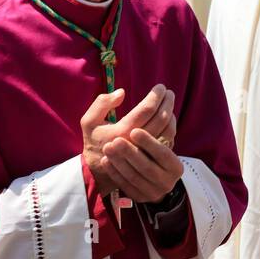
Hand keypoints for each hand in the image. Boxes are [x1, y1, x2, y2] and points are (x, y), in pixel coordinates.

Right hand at [81, 84, 178, 199]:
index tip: (160, 87)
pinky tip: (167, 118)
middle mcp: (136, 142)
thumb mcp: (88, 121)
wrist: (98, 171)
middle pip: (161, 119)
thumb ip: (102, 103)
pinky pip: (167, 141)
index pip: (146, 110)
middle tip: (169, 92)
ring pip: (167, 131)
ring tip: (169, 103)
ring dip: (170, 114)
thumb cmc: (94, 142)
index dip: (156, 96)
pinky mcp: (151, 158)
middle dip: (168, 102)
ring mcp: (146, 152)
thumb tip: (122, 92)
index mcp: (122, 131)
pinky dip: (170, 127)